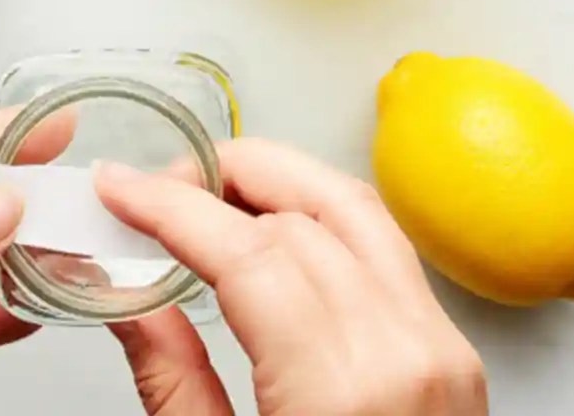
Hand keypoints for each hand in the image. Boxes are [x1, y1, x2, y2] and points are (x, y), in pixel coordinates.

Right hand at [97, 139, 486, 415]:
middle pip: (306, 214)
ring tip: (209, 187)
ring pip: (357, 212)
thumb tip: (127, 303)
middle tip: (157, 185)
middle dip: (221, 180)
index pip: (248, 249)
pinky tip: (275, 227)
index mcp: (344, 393)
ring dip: (278, 182)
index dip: (172, 206)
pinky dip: (324, 218)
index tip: (121, 189)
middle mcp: (407, 356)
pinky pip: (386, 250)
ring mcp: (442, 351)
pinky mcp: (452, 356)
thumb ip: (171, 380)